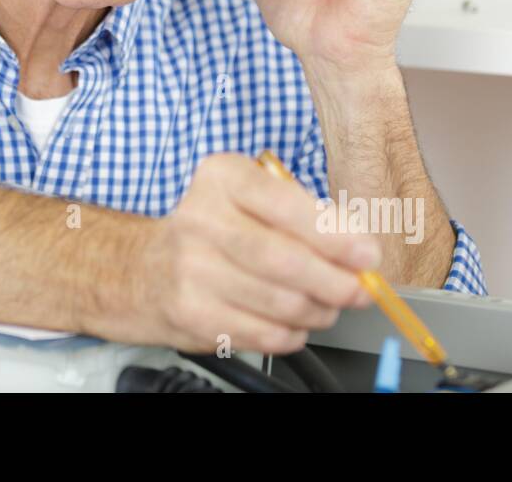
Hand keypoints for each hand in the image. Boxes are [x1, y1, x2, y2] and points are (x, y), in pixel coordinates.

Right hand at [126, 153, 379, 353]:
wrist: (145, 270)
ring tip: (325, 305)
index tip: (367, 255)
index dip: (334, 234)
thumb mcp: (250, 198)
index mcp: (221, 177)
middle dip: (335, 281)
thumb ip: (304, 215)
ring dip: (318, 310)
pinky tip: (291, 321)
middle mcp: (200, 218)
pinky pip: (264, 334)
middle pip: (284, 260)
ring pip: (280, 302)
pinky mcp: (192, 313)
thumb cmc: (215, 229)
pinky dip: (292, 334)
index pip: (285, 204)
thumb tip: (358, 249)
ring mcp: (192, 269)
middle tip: (360, 290)